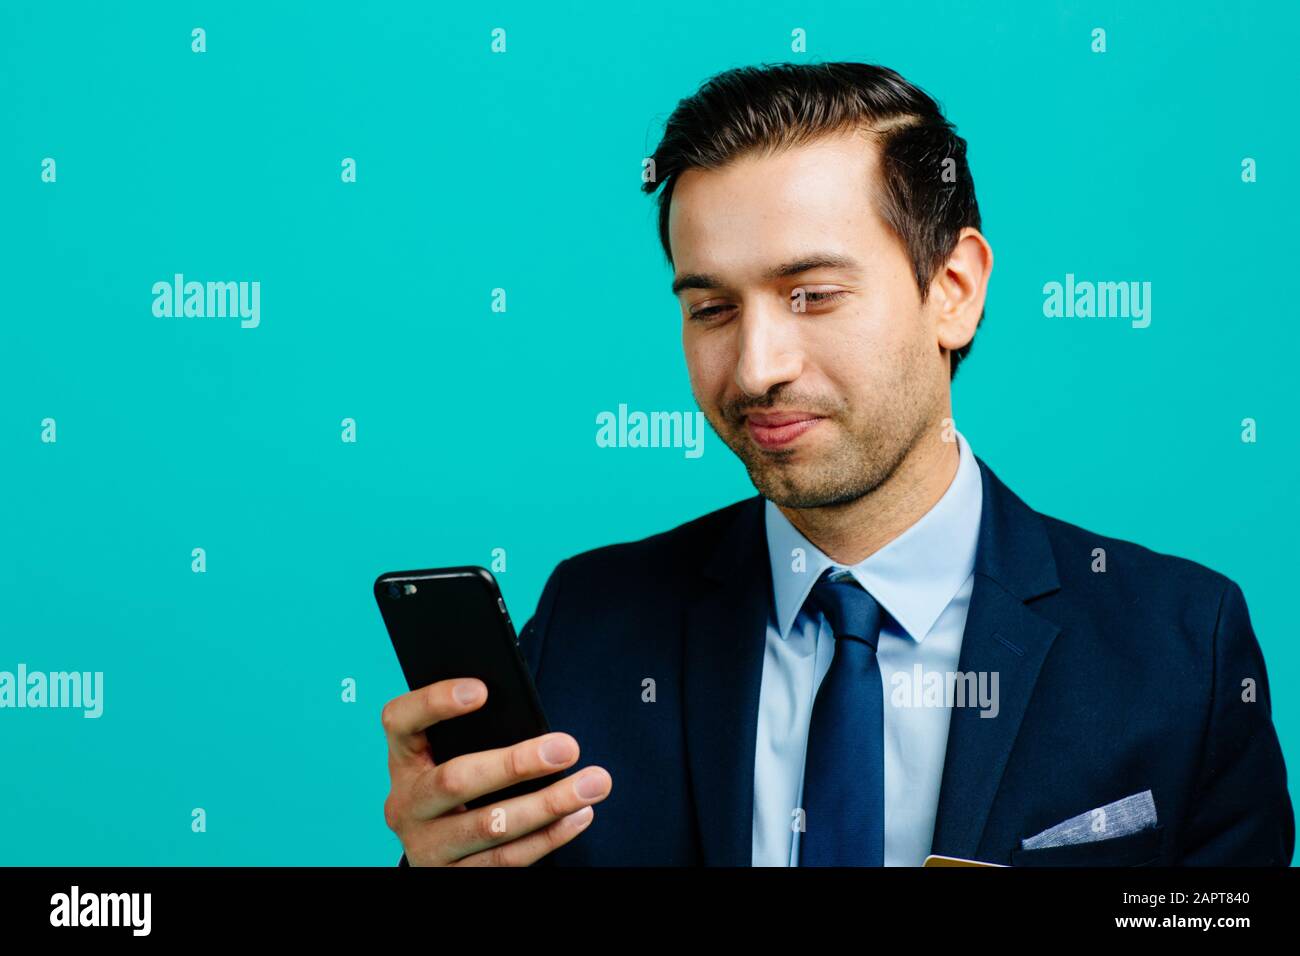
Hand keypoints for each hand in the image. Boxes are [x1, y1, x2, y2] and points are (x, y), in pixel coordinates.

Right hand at [381, 677, 611, 864]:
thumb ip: (480, 735)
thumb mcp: (454, 755)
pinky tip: (579, 815)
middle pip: (454, 781)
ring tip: (592, 784)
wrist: (442, 850)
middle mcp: (406, 805)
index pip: (401, 720)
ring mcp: (427, 847)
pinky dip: (549, 837)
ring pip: (489, 827)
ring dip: (548, 804)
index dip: (434, 702)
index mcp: (405, 759)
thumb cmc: (461, 782)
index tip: (481, 690)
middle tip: (567, 748)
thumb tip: (538, 726)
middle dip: (516, 764)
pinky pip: (506, 861)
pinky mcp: (453, 878)